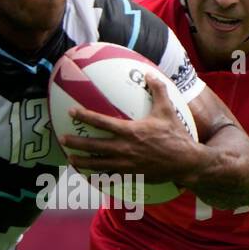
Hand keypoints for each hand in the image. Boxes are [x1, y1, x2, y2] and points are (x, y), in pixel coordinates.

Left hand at [58, 74, 198, 181]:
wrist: (185, 162)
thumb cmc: (175, 135)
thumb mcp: (167, 110)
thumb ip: (157, 90)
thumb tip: (149, 74)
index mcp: (131, 131)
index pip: (102, 122)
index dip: (85, 116)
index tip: (72, 112)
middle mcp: (125, 149)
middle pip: (94, 146)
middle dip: (76, 143)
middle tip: (63, 139)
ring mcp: (127, 164)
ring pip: (99, 164)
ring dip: (82, 161)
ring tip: (70, 158)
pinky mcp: (131, 175)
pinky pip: (111, 175)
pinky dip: (98, 175)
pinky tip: (89, 174)